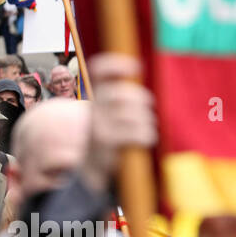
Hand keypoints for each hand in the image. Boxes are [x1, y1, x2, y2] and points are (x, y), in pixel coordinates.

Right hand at [81, 53, 156, 194]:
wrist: (88, 172)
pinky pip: (138, 132)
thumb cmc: (105, 139)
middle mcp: (94, 110)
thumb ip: (117, 99)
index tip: (135, 66)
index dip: (115, 64)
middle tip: (147, 107)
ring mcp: (99, 126)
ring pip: (136, 114)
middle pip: (125, 93)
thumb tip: (138, 77)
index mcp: (93, 100)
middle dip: (142, 100)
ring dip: (147, 121)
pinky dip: (147, 135)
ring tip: (146, 127)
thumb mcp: (105, 116)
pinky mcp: (108, 142)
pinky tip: (145, 139)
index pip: (99, 72)